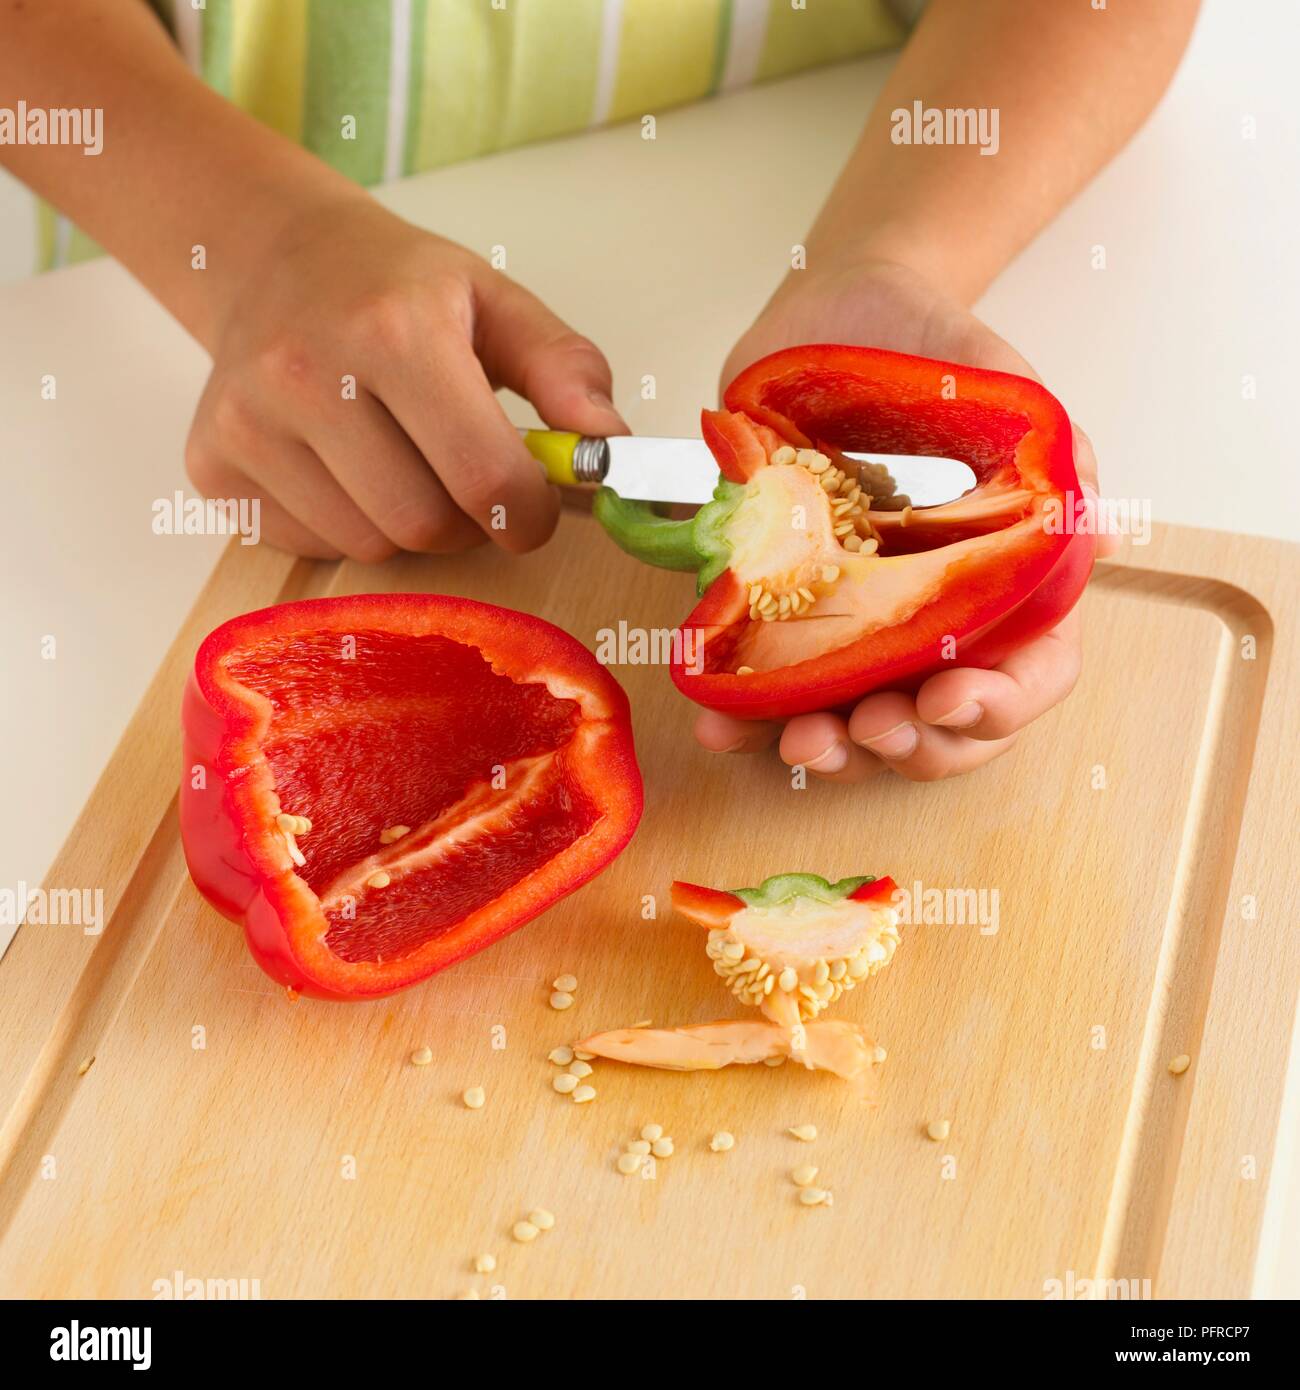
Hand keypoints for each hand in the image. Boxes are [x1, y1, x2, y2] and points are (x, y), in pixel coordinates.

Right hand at [186, 193, 626, 559]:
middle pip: (425, 525)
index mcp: (393, 330)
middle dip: (467, 519)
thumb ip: (566, 372)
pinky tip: (341, 465)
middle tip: (464, 474)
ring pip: (368, 545)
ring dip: (406, 524)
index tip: (535, 507)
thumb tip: (612, 451)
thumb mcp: (493, 299)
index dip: (530, 513)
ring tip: (402, 460)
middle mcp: (305, 375)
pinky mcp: (211, 465)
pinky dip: (344, 524)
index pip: (484, 478)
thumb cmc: (394, 283)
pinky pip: (310, 545)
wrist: (268, 255)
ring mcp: (246, 424)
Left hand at [700, 258, 1115, 782]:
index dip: (997, 707)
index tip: (948, 696)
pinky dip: (740, 713)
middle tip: (868, 727)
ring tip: (796, 741)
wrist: (839, 309)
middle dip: (903, 745)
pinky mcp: (776, 606)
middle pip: (935, 725)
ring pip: (848, 721)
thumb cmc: (936, 350)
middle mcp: (929, 618)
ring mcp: (850, 621)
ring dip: (826, 748)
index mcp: (1001, 584)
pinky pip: (760, 679)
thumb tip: (1093, 539)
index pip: (1026, 677)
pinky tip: (719, 720)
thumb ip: (1056, 459)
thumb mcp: (1010, 392)